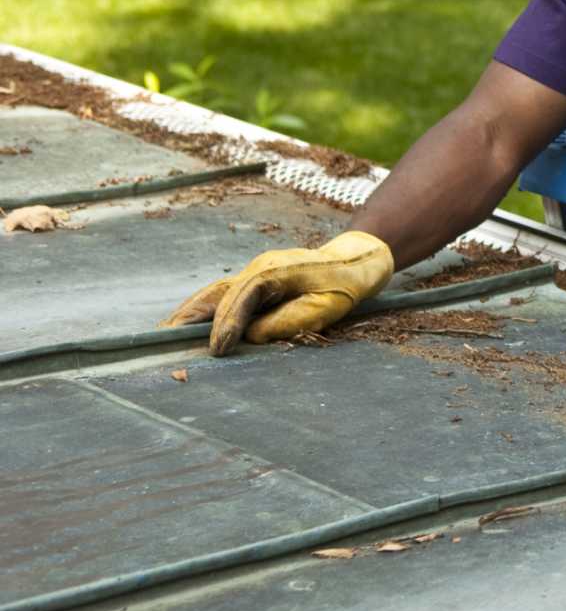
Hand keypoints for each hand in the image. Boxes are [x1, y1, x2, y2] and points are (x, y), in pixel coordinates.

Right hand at [160, 231, 393, 355]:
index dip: (226, 324)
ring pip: (212, 294)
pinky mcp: (253, 281)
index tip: (216, 350)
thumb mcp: (324, 307)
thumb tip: (251, 336)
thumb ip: (288, 321)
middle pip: (215, 293)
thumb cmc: (343, 285)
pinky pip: (220, 296)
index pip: (242, 297)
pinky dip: (201, 311)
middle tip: (164, 342)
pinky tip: (185, 326)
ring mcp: (253, 273)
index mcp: (276, 272)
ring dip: (188, 315)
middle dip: (190, 318)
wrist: (356, 260)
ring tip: (163, 336)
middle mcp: (258, 269)